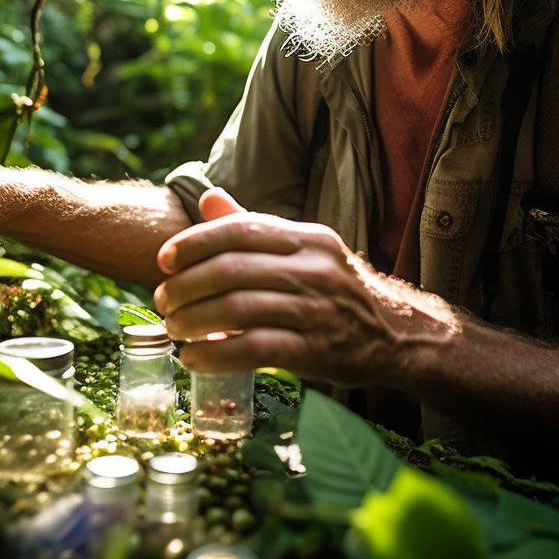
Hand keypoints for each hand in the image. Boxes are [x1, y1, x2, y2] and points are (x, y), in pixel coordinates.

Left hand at [153, 188, 459, 388]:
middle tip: (161, 300)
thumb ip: (255, 226)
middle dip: (185, 285)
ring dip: (193, 320)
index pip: (240, 229)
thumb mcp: (303, 250)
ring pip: (238, 309)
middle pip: (231, 269)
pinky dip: (215, 354)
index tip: (163, 260)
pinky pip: (254, 349)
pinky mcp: (315, 350)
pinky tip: (194, 359)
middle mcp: (312, 268)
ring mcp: (315, 310)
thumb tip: (208, 199)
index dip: (194, 243)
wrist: (396, 334)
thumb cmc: (336, 290)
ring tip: (173, 329)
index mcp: (306, 238)